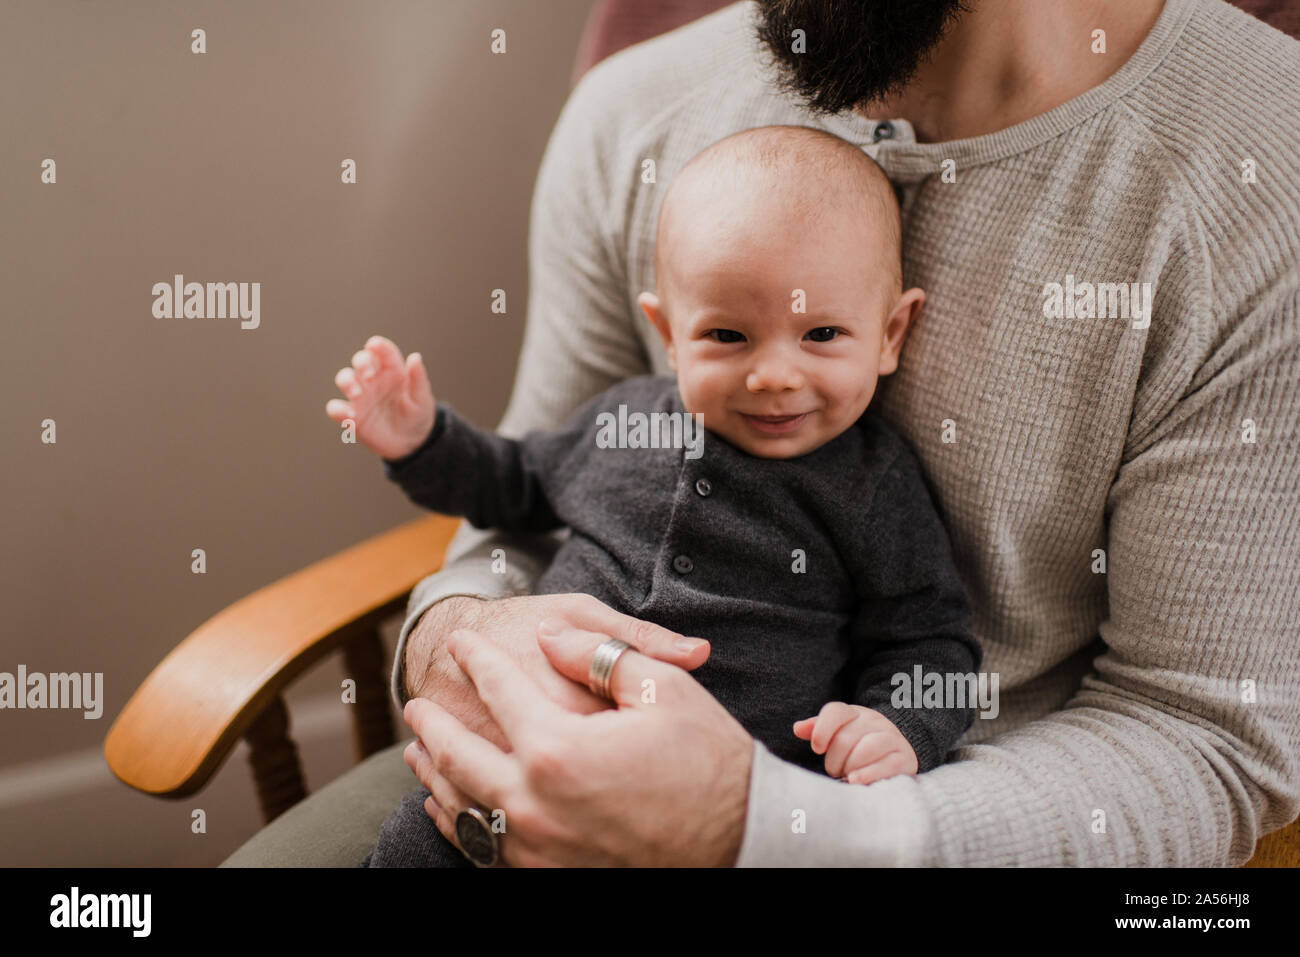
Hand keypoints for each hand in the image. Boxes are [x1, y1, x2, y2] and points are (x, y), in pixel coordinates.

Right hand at [325, 334, 434, 460]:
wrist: (411, 442)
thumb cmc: (418, 415)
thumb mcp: (422, 399)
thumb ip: (418, 379)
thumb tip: (415, 357)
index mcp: (392, 370)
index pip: (383, 352)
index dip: (378, 346)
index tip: (374, 345)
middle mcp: (373, 379)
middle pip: (360, 360)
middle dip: (361, 362)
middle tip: (368, 374)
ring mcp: (360, 396)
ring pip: (344, 378)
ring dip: (347, 381)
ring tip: (357, 394)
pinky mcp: (351, 415)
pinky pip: (336, 408)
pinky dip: (338, 409)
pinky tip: (350, 416)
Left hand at [402, 623, 753, 865]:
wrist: (742, 842)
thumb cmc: (708, 761)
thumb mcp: (663, 688)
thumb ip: (598, 655)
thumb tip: (548, 639)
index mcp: (558, 748)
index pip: (498, 690)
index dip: (476, 659)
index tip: (460, 641)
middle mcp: (535, 804)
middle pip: (457, 757)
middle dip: (432, 726)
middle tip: (416, 703)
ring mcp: (537, 850)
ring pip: (462, 810)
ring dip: (433, 777)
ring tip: (417, 754)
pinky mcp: (548, 879)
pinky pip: (484, 850)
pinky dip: (459, 824)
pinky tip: (451, 809)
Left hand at [793, 702, 917, 784]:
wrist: (898, 750)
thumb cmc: (858, 744)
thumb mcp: (837, 733)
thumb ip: (817, 730)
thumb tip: (798, 729)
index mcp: (854, 713)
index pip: (835, 712)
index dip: (822, 730)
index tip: (816, 749)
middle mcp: (874, 721)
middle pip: (846, 737)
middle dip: (834, 759)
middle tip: (834, 770)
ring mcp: (891, 738)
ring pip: (867, 748)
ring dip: (850, 766)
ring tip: (846, 776)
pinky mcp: (904, 758)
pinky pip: (887, 764)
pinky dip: (868, 774)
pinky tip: (856, 781)